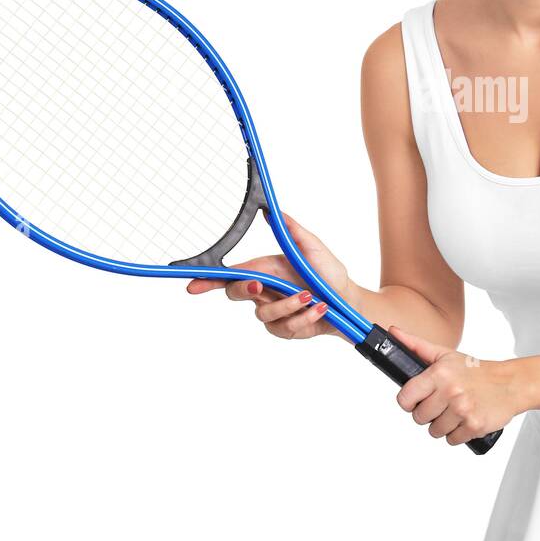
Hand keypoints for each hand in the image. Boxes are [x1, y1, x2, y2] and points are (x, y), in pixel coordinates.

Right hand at [185, 212, 350, 340]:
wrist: (347, 300)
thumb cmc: (328, 272)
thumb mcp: (312, 247)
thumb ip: (292, 231)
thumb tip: (272, 211)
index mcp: (265, 270)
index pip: (229, 274)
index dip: (208, 280)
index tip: (192, 284)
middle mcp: (265, 291)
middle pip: (236, 293)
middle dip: (243, 290)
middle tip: (258, 286)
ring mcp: (273, 312)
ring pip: (263, 313)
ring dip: (288, 304)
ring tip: (311, 297)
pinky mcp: (285, 329)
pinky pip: (284, 327)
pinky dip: (304, 317)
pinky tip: (320, 309)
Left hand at [388, 325, 520, 446]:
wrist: (510, 384)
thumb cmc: (476, 370)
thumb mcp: (445, 355)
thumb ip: (416, 345)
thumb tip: (392, 332)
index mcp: (440, 373)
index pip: (405, 398)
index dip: (409, 401)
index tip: (417, 399)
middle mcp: (450, 392)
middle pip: (419, 418)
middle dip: (428, 413)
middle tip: (441, 403)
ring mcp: (463, 410)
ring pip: (434, 431)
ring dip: (442, 425)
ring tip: (454, 411)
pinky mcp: (474, 426)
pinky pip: (452, 440)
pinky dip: (457, 434)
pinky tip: (464, 420)